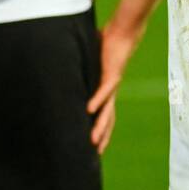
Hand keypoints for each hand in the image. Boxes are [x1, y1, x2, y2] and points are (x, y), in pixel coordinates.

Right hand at [86, 17, 145, 153]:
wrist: (123, 33)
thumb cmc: (107, 46)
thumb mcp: (90, 63)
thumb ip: (81, 70)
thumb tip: (65, 70)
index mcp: (106, 91)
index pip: (104, 116)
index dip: (100, 132)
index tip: (93, 149)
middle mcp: (110, 92)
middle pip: (107, 120)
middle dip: (101, 138)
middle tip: (94, 157)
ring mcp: (112, 85)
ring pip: (106, 111)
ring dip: (100, 126)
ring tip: (92, 142)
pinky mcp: (112, 74)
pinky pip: (104, 90)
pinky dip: (97, 101)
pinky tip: (89, 112)